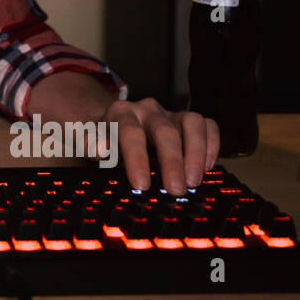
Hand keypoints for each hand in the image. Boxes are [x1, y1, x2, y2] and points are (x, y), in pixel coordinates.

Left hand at [100, 97, 219, 195]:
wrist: (113, 127)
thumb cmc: (103, 140)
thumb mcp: (88, 142)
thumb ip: (90, 144)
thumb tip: (101, 150)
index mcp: (120, 113)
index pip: (130, 132)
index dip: (137, 159)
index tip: (141, 185)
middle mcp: (147, 109)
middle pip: (163, 130)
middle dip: (171, 162)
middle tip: (175, 189)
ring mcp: (169, 114)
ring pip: (191, 123)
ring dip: (195, 152)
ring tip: (194, 181)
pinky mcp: (188, 121)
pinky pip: (207, 126)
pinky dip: (211, 145)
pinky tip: (206, 167)